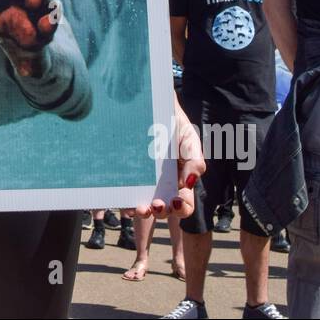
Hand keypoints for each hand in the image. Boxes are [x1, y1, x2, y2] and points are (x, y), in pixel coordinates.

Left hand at [124, 97, 205, 220]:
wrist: (152, 107)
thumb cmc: (175, 126)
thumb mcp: (190, 140)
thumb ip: (195, 161)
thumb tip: (188, 183)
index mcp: (181, 182)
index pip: (185, 204)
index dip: (182, 208)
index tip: (175, 201)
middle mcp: (163, 187)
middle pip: (164, 210)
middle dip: (161, 212)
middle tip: (156, 205)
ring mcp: (145, 183)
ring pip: (144, 207)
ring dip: (143, 212)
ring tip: (139, 208)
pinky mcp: (129, 177)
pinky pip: (126, 194)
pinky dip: (126, 202)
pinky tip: (124, 203)